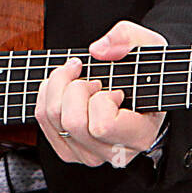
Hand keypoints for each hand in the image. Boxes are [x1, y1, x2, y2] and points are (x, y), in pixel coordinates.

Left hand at [35, 20, 167, 167]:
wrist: (142, 88)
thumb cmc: (146, 72)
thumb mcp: (149, 46)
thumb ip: (127, 39)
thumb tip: (97, 50)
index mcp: (139, 135)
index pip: (102, 126)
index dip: (102, 100)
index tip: (115, 91)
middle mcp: (113, 152)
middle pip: (72, 122)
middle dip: (76, 88)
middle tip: (93, 81)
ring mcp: (89, 153)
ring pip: (52, 119)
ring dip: (59, 87)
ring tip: (79, 79)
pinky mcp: (69, 149)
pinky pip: (43, 119)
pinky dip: (48, 94)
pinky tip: (65, 86)